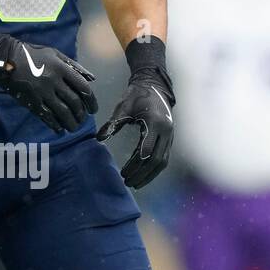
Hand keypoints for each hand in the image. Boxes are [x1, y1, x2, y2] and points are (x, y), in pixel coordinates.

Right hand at [0, 15, 95, 132]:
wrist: (6, 58)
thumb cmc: (32, 53)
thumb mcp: (55, 53)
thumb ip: (74, 65)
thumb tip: (92, 79)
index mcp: (62, 68)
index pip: (83, 87)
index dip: (91, 100)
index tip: (93, 109)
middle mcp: (54, 81)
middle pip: (74, 102)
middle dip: (81, 114)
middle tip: (83, 119)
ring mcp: (42, 92)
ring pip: (62, 112)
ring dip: (71, 122)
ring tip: (73, 127)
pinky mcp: (31, 101)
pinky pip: (46, 116)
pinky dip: (55, 124)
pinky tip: (59, 129)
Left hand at [98, 60, 174, 188]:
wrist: (154, 85)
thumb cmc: (137, 95)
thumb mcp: (123, 107)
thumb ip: (113, 123)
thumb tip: (99, 138)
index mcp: (155, 122)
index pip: (147, 150)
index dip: (135, 164)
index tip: (124, 173)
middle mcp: (166, 131)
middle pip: (156, 160)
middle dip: (142, 174)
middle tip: (127, 182)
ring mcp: (169, 136)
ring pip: (162, 162)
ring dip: (149, 175)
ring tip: (135, 183)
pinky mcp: (169, 139)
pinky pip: (163, 158)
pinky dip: (153, 169)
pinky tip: (142, 175)